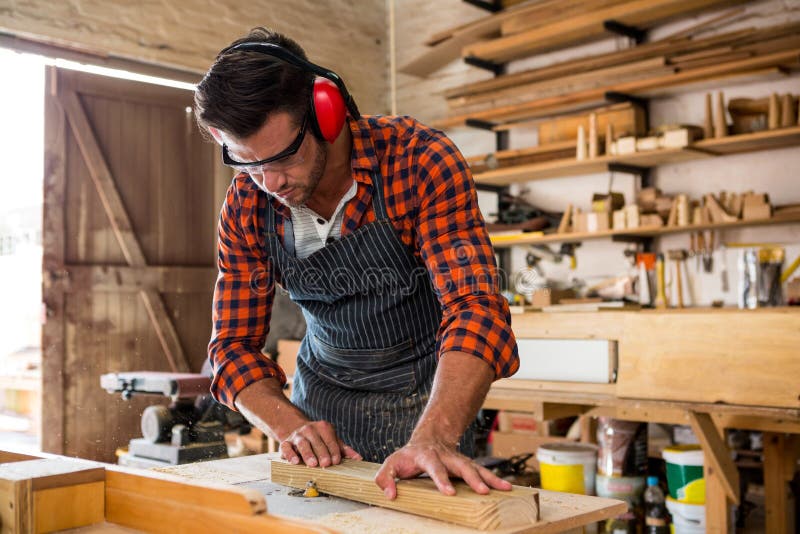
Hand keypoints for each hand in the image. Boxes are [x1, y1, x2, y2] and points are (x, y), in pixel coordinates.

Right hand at [280, 420, 361, 466]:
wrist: (297, 430)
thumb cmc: (319, 439)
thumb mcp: (332, 440)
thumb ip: (344, 449)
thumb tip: (359, 458)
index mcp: (323, 427)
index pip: (330, 439)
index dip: (333, 450)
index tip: (336, 460)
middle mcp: (309, 429)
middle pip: (316, 442)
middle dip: (322, 453)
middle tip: (326, 464)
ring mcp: (297, 436)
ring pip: (302, 444)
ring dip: (308, 454)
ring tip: (313, 464)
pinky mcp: (285, 442)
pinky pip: (286, 448)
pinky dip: (290, 454)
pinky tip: (294, 462)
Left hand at [374, 439, 511, 498]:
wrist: (428, 438)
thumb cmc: (408, 456)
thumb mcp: (391, 463)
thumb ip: (385, 478)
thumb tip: (390, 495)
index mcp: (426, 455)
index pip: (434, 466)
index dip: (441, 479)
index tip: (449, 493)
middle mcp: (446, 456)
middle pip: (461, 465)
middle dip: (472, 478)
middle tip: (482, 492)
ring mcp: (459, 460)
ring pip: (476, 467)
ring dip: (490, 478)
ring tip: (504, 488)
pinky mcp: (468, 465)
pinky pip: (483, 473)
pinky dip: (495, 480)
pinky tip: (506, 488)